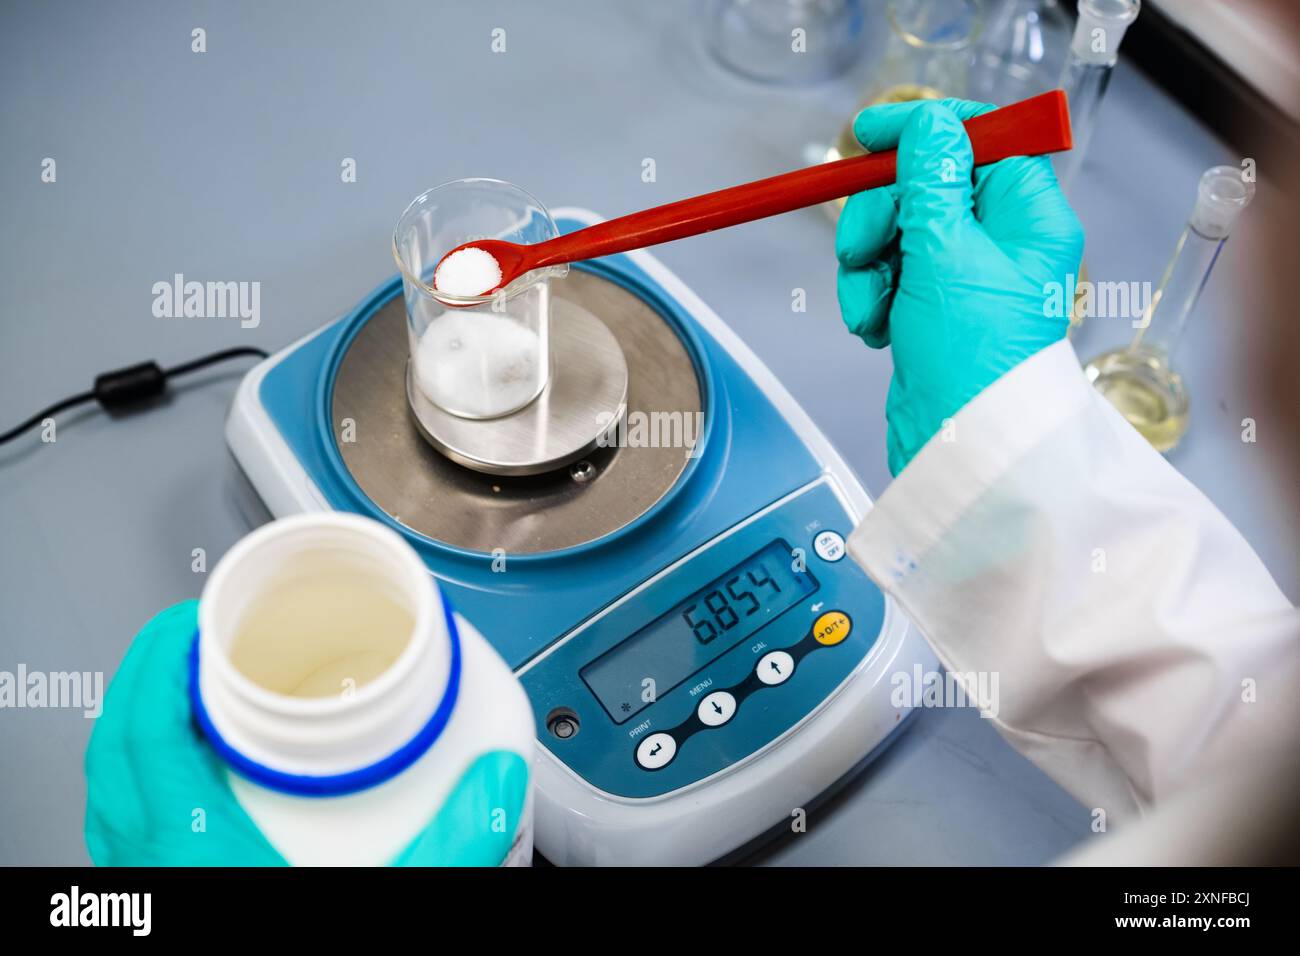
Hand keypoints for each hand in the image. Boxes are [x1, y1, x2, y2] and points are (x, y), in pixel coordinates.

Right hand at [836, 98, 1083, 474]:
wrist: (959, 446)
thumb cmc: (973, 359)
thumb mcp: (947, 253)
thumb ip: (931, 180)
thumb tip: (928, 126)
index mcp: (1030, 219)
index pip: (980, 141)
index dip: (923, 131)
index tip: (869, 134)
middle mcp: (1002, 243)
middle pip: (925, 186)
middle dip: (880, 216)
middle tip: (859, 248)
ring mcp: (964, 277)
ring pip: (897, 232)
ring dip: (867, 263)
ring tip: (868, 305)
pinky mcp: (932, 308)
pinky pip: (887, 274)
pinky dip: (870, 294)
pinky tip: (873, 326)